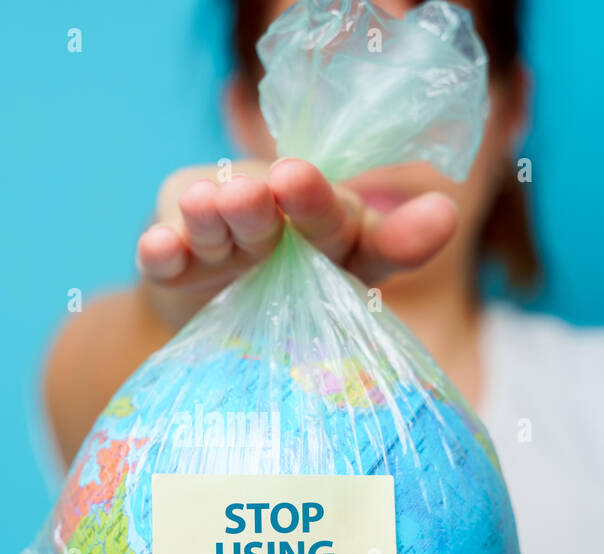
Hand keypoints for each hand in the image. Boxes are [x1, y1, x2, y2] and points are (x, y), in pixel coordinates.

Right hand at [137, 158, 456, 327]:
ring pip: (212, 223)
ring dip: (210, 216)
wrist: (229, 324)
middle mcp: (265, 212)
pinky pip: (164, 255)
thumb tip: (445, 213)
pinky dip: (161, 251)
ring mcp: (215, 234)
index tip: (297, 179)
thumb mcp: (355, 272)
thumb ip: (395, 246)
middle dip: (260, 203)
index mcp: (318, 214)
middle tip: (258, 191)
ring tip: (208, 204)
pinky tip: (159, 246)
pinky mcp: (171, 259)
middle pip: (262, 207)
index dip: (315, 199)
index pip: (324, 207)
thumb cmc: (309, 290)